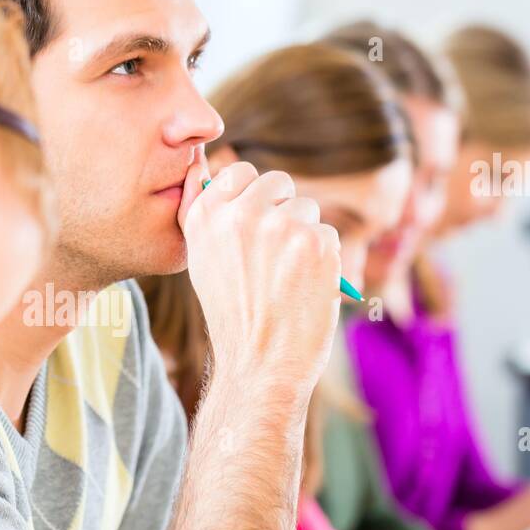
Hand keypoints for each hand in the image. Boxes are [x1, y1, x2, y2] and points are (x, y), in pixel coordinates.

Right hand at [179, 147, 340, 393]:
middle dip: (283, 211)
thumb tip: (203, 165)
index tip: (254, 225)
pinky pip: (328, 233)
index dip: (254, 197)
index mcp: (205, 217)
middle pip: (278, 183)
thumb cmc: (233, 316)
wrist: (261, 364)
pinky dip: (324, 259)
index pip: (240, 172)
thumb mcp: (201, 260)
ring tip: (287, 278)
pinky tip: (305, 287)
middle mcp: (239, 215)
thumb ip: (205, 212)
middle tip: (275, 256)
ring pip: (306, 209)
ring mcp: (279, 226)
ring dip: (304, 237)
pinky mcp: (315, 242)